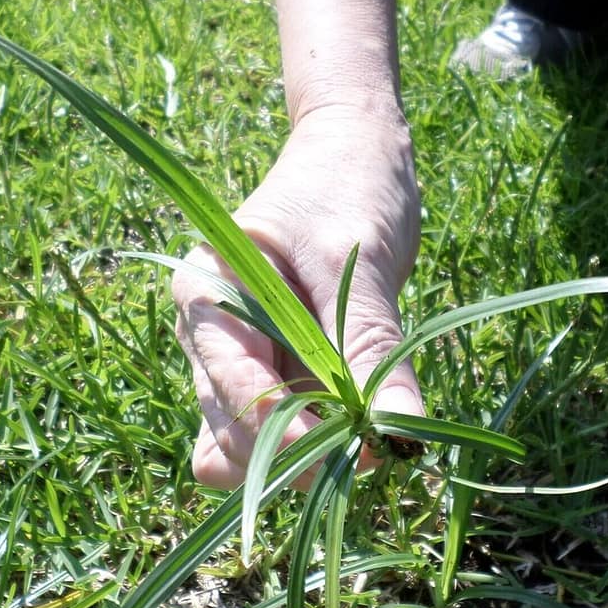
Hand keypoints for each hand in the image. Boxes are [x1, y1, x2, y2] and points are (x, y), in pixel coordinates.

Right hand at [172, 106, 423, 487]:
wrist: (353, 151)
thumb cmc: (346, 186)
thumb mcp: (359, 261)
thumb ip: (372, 344)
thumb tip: (401, 429)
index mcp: (206, 296)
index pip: (235, 395)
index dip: (293, 438)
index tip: (361, 454)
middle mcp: (207, 336)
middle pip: (229, 437)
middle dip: (298, 455)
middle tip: (377, 449)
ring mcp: (234, 359)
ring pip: (246, 448)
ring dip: (305, 456)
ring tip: (372, 437)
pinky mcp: (271, 372)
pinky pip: (277, 432)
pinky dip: (316, 442)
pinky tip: (360, 428)